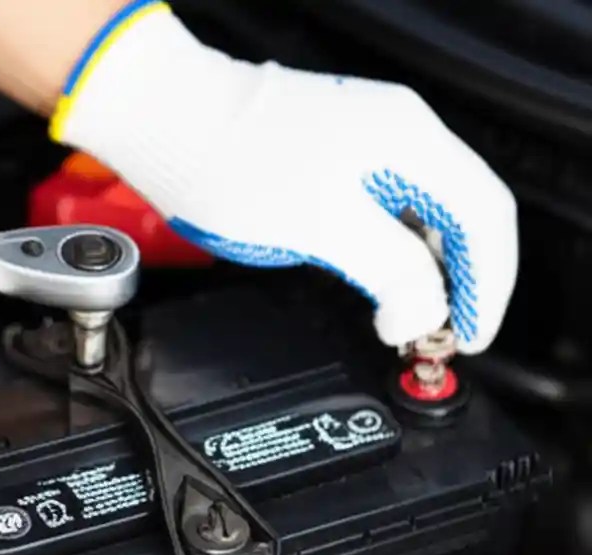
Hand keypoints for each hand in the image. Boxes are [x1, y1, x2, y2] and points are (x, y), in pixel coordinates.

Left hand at [51, 2, 515, 353]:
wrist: (165, 121)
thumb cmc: (226, 160)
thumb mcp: (321, 228)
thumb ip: (388, 272)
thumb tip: (422, 313)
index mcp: (408, 141)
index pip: (484, 218)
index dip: (488, 285)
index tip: (470, 336)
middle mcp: (396, 131)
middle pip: (462, 213)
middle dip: (463, 280)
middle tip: (445, 336)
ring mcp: (364, 139)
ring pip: (423, 211)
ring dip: (426, 268)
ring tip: (410, 318)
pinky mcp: (331, 153)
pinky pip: (385, 206)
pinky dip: (392, 249)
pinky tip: (378, 280)